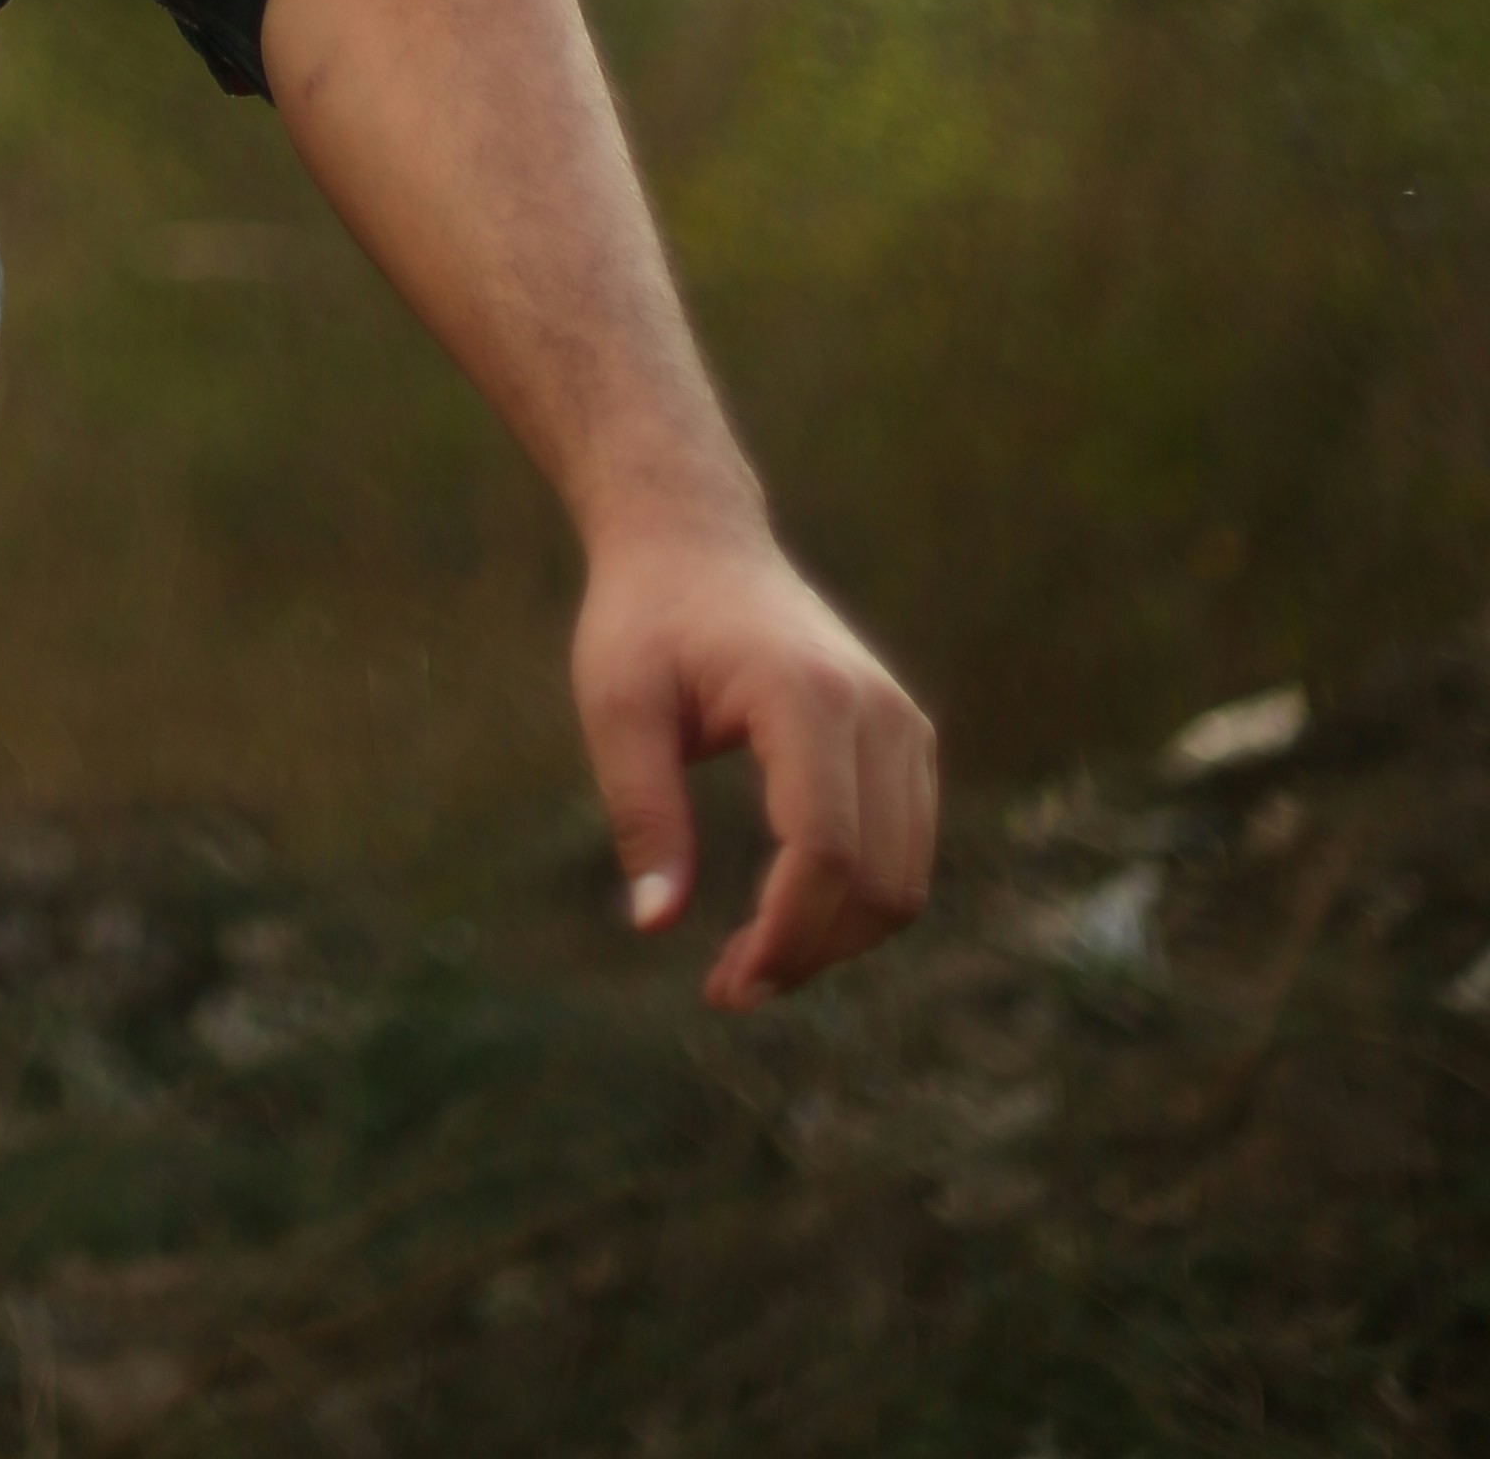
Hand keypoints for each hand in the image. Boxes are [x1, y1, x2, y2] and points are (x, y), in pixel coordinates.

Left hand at [572, 518, 936, 1008]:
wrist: (694, 537)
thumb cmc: (644, 619)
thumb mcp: (618, 708)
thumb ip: (643, 813)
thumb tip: (657, 926)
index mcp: (807, 696)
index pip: (825, 851)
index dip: (784, 935)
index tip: (724, 984)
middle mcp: (877, 710)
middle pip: (879, 881)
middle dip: (810, 953)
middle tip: (729, 987)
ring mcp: (903, 722)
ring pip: (905, 879)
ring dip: (839, 940)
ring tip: (752, 962)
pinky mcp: (905, 736)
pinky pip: (906, 850)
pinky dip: (859, 902)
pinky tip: (788, 916)